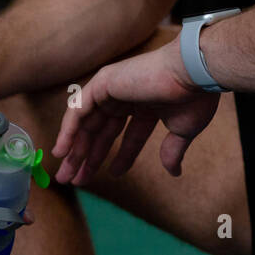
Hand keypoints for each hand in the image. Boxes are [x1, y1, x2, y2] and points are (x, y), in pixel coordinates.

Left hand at [52, 37, 217, 184]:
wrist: (192, 74)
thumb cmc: (193, 97)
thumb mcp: (182, 130)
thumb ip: (172, 150)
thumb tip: (173, 172)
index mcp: (145, 105)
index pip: (127, 135)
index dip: (119, 156)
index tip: (111, 176)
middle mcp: (126, 96)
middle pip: (101, 131)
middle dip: (87, 156)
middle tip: (74, 180)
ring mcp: (112, 88)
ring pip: (86, 123)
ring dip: (73, 149)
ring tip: (64, 174)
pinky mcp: (102, 83)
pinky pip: (78, 109)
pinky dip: (68, 130)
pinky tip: (61, 151)